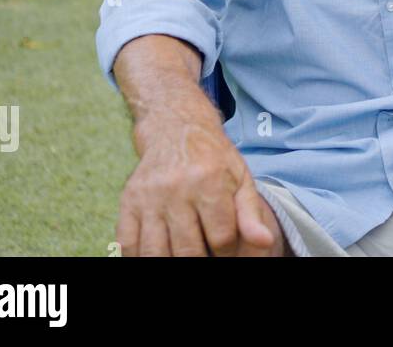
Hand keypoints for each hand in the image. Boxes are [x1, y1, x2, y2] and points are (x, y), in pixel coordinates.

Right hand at [116, 115, 279, 256]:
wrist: (176, 129)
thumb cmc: (214, 159)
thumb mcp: (240, 179)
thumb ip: (251, 214)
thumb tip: (265, 243)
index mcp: (210, 182)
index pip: (222, 238)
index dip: (228, 250)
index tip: (226, 245)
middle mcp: (177, 189)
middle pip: (189, 250)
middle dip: (202, 261)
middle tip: (206, 254)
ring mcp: (149, 197)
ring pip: (156, 252)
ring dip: (172, 262)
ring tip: (184, 255)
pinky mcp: (128, 201)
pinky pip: (127, 243)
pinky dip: (139, 257)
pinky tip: (157, 254)